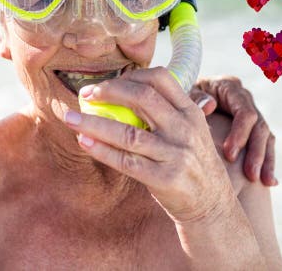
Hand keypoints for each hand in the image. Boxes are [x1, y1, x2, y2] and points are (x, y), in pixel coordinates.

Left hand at [64, 67, 237, 223]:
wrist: (212, 205)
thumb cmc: (189, 162)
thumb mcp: (189, 130)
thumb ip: (165, 110)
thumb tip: (121, 89)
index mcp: (190, 111)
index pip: (160, 79)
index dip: (129, 75)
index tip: (105, 82)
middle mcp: (185, 129)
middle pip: (142, 98)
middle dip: (108, 92)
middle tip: (84, 94)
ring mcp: (176, 154)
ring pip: (128, 132)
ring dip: (93, 123)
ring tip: (69, 118)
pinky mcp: (165, 179)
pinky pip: (126, 161)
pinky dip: (102, 150)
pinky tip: (84, 142)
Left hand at [192, 76, 276, 185]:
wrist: (181, 104)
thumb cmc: (180, 99)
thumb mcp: (185, 95)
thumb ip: (195, 99)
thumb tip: (210, 104)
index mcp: (229, 86)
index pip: (244, 112)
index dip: (239, 133)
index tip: (229, 155)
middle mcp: (244, 98)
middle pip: (259, 126)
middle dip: (255, 152)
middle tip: (250, 175)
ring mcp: (252, 112)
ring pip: (266, 137)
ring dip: (264, 160)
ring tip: (261, 181)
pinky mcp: (254, 128)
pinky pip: (267, 146)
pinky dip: (268, 163)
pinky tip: (270, 182)